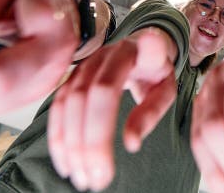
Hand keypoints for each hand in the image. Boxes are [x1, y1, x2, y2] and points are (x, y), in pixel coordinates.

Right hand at [48, 27, 176, 190]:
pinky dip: (59, 138)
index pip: (108, 86)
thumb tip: (131, 144)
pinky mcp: (71, 78)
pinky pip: (57, 107)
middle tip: (98, 179)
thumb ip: (152, 111)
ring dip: (71, 145)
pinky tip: (67, 163)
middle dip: (89, 143)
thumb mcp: (165, 87)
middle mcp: (101, 56)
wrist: (141, 45)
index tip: (116, 136)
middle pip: (85, 100)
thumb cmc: (155, 70)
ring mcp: (83, 65)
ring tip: (83, 178)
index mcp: (130, 53)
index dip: (101, 111)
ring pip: (67, 104)